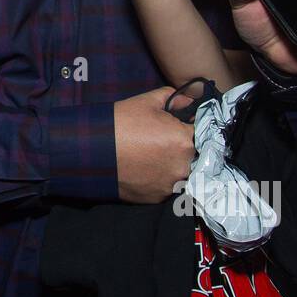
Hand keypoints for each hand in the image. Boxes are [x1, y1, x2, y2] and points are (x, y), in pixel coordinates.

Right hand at [113, 87, 195, 202]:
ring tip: (152, 158)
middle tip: (162, 143)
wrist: (95, 150)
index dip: (191, 130)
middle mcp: (183, 165)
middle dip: (183, 149)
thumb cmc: (122, 122)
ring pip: (181, 173)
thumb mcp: (148, 101)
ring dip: (172, 166)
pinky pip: (167, 187)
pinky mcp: (158, 197)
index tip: (181, 128)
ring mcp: (171, 184)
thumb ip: (176, 99)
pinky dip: (160, 179)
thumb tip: (190, 102)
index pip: (202, 134)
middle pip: (194, 156)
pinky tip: (145, 170)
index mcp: (185, 140)